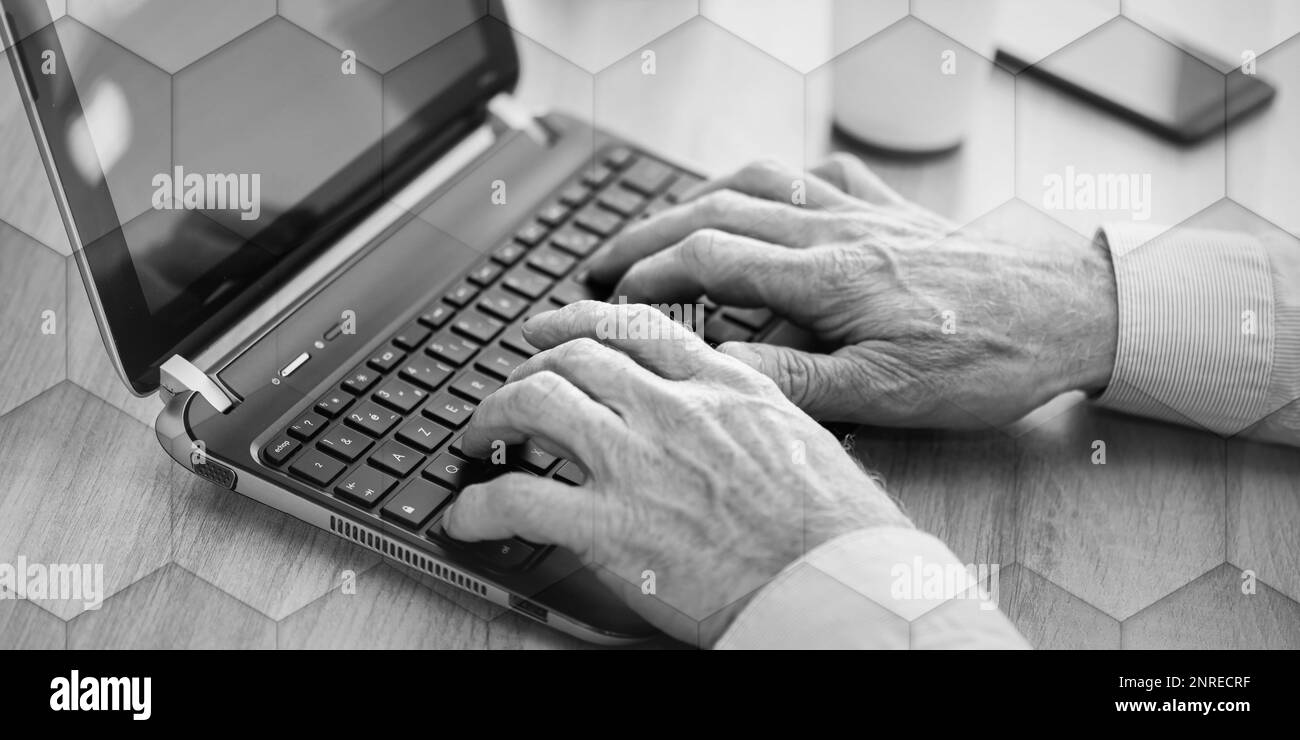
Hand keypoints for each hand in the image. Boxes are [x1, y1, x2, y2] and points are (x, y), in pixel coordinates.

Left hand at [443, 301, 910, 645]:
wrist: (838, 589)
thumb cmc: (839, 530)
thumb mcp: (806, 439)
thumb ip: (756, 413)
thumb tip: (733, 411)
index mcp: (726, 387)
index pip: (637, 329)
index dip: (579, 322)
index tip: (556, 329)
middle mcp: (674, 411)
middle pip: (574, 357)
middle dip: (528, 364)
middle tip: (510, 383)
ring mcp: (638, 464)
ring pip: (535, 404)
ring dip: (493, 415)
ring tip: (478, 434)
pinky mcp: (610, 527)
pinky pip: (517, 500)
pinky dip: (479, 506)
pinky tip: (467, 516)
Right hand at [586, 155, 1119, 427]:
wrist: (1073, 311)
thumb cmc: (987, 357)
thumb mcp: (887, 394)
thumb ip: (795, 381)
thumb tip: (718, 367)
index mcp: (825, 276)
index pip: (708, 257)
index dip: (647, 276)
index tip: (609, 299)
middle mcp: (835, 229)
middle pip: (717, 209)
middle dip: (648, 234)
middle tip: (604, 260)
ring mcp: (864, 212)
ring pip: (760, 182)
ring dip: (700, 198)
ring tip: (665, 225)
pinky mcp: (894, 209)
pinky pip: (821, 174)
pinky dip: (778, 180)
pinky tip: (772, 195)